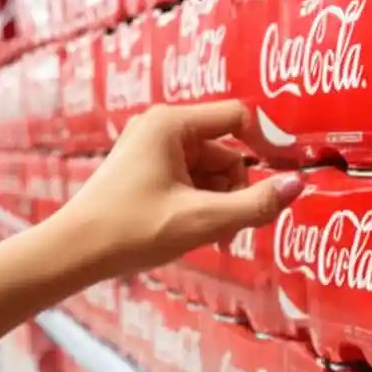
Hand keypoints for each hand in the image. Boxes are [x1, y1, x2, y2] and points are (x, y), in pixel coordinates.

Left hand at [52, 101, 303, 279]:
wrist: (73, 253)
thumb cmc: (131, 230)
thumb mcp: (202, 220)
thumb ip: (255, 204)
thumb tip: (299, 186)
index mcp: (172, 124)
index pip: (239, 118)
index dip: (267, 144)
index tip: (284, 177)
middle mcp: (162, 129)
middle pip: (227, 152)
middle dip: (237, 191)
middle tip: (231, 230)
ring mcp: (153, 150)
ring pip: (212, 173)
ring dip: (221, 204)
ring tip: (212, 237)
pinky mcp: (147, 172)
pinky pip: (192, 182)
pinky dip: (202, 207)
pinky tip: (196, 233)